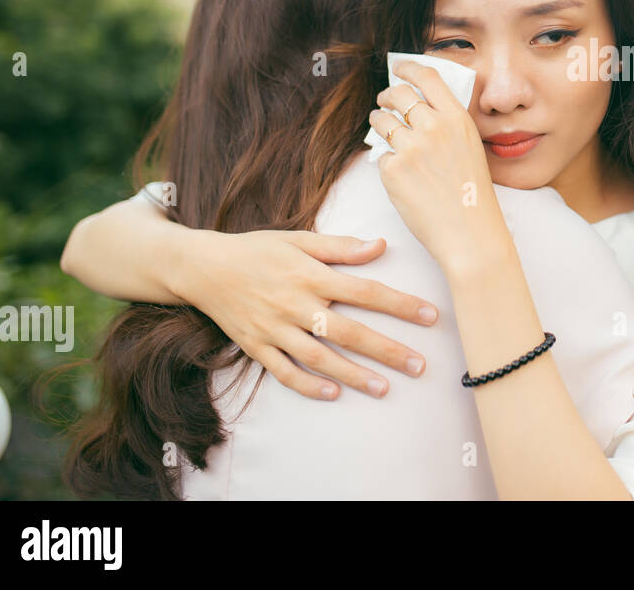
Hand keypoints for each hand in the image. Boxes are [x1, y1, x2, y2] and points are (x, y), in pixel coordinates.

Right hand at [179, 228, 438, 400]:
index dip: (400, 304)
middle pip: (349, 331)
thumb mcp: (298, 240)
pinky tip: (333, 394)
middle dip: (386, 350)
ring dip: (353, 375)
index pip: (366, 291)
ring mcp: (274, 329)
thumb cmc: (257, 249)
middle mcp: (295, 304)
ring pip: (319, 357)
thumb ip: (341, 247)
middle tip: (419, 365)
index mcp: (311, 274)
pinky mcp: (255, 346)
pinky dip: (307, 385)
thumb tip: (381, 246)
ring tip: (385, 388)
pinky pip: (284, 372)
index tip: (431, 316)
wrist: (202, 267)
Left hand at [368, 60, 513, 274]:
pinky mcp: (393, 170)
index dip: (409, 68)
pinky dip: (387, 162)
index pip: (427, 78)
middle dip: (387, 94)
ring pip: (381, 120)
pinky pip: (382, 156)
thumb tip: (417, 109)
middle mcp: (434, 127)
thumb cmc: (473, 194)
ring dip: (378, 121)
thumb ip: (448, 125)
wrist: (469, 232)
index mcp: (457, 119)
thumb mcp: (470, 147)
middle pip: (398, 94)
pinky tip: (400, 173)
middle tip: (385, 100)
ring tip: (383, 129)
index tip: (399, 69)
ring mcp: (411, 148)